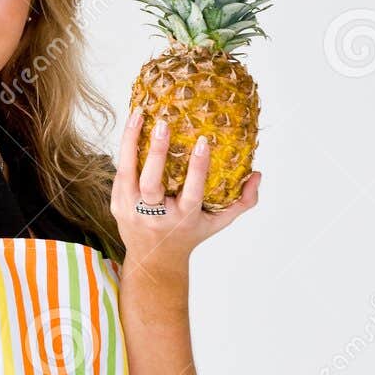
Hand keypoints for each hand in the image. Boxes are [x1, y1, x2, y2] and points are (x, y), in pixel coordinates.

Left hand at [112, 106, 259, 269]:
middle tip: (163, 125)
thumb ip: (242, 202)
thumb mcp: (218, 222)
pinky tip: (131, 126)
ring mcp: (132, 210)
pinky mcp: (117, 204)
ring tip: (138, 115)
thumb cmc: (189, 234)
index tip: (203, 142)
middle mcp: (156, 215)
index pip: (192, 191)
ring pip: (128, 174)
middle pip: (152, 183)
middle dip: (157, 154)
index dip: (198, 168)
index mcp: (184, 218)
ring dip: (131, 143)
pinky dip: (125, 149)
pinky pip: (120, 173)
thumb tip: (257, 174)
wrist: (153, 259)